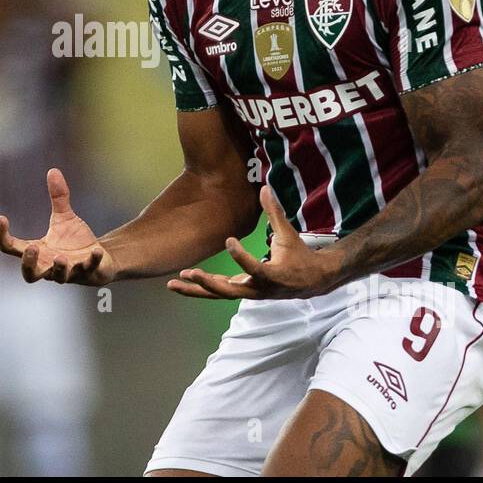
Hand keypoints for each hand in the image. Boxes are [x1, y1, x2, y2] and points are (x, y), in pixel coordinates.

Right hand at [0, 168, 116, 285]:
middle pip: (30, 274)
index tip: (1, 218)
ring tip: (60, 257)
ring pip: (58, 277)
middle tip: (32, 248)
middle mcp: (49, 265)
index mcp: (38, 252)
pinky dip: (92, 261)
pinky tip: (96, 251)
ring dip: (59, 269)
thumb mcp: (64, 217)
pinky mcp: (88, 273)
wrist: (100, 259)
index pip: (11, 248)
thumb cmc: (74, 242)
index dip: (2, 236)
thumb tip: (53, 170)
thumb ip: (58, 197)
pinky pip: (88, 270)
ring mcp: (69, 272)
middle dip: (29, 264)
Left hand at [167, 186, 340, 299]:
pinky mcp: (239, 290)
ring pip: (218, 294)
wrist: (309, 282)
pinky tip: (181, 281)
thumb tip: (265, 188)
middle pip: (229, 291)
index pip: (255, 269)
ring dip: (196, 289)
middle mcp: (257, 289)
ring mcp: (246, 291)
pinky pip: (217, 291)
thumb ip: (275, 213)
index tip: (229, 241)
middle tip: (190, 273)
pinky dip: (199, 288)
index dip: (242, 257)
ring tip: (173, 283)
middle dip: (208, 283)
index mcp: (272, 276)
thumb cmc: (298, 256)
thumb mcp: (289, 235)